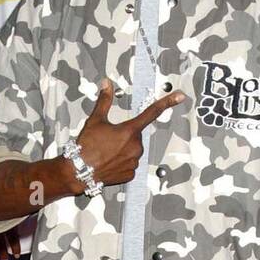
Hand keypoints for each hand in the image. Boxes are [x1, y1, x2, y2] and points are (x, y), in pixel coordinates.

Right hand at [68, 77, 187, 189]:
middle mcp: (135, 146)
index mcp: (129, 131)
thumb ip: (104, 101)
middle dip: (125, 135)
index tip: (180, 96)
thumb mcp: (95, 120)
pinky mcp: (130, 174)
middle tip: (108, 139)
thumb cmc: (86, 147)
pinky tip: (109, 162)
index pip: (152, 112)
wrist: (79, 171)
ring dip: (123, 149)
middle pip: (136, 135)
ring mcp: (134, 161)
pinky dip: (121, 162)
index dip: (167, 102)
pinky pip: (130, 164)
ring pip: (133, 151)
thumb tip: (107, 84)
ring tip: (106, 152)